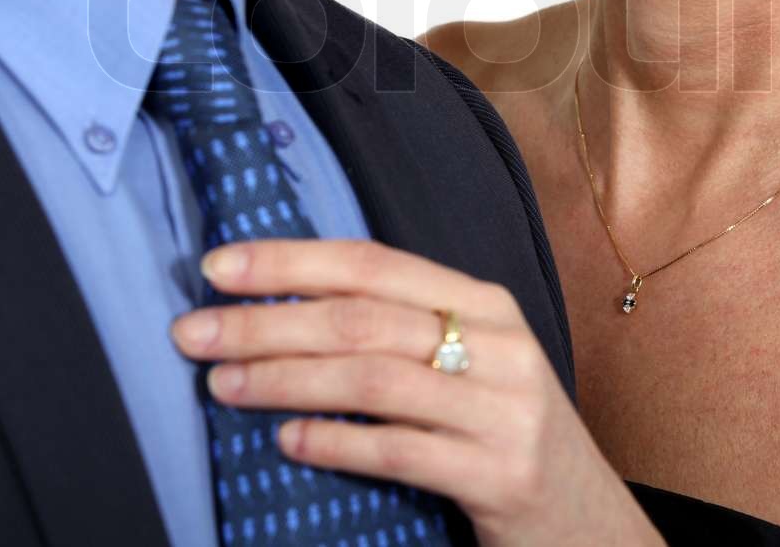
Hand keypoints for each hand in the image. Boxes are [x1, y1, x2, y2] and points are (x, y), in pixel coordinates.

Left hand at [170, 238, 661, 546]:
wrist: (587, 520)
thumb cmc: (504, 432)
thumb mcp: (471, 364)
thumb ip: (404, 332)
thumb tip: (285, 308)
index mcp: (486, 304)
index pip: (375, 264)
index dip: (292, 260)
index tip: (218, 268)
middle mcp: (499, 346)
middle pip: (364, 320)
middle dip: (267, 322)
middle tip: (192, 333)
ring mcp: (504, 410)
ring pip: (374, 380)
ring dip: (285, 379)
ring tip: (222, 385)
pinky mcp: (501, 473)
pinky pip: (401, 452)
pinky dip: (336, 443)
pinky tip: (287, 442)